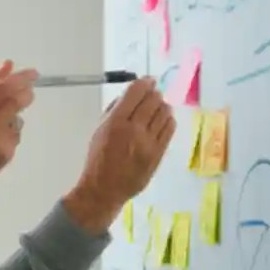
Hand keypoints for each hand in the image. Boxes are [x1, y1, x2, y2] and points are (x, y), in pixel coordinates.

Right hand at [0, 60, 38, 197]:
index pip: (3, 87)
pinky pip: (16, 137)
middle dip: (26, 95)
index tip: (33, 73)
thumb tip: (9, 64)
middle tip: (28, 93)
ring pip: (19, 120)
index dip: (21, 78)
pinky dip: (10, 136)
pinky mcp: (6, 153)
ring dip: (14, 120)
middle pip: (17, 101)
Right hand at [63, 77, 174, 233]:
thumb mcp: (99, 130)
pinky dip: (167, 119)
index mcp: (115, 122)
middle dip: (153, 93)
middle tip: (152, 94)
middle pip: (153, 99)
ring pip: (164, 111)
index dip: (145, 82)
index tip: (148, 80)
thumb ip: (115, 110)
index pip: (136, 92)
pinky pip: (170, 127)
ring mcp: (149, 142)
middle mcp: (134, 130)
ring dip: (161, 106)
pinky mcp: (158, 153)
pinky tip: (161, 121)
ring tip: (156, 109)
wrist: (105, 189)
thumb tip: (132, 93)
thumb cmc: (99, 159)